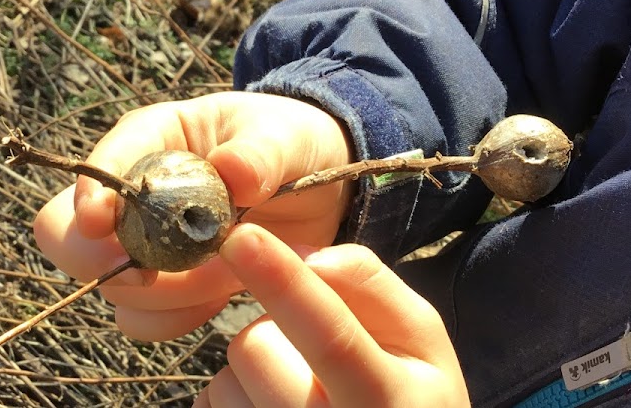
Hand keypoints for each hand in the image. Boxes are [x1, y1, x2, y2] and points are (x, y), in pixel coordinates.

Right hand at [33, 91, 353, 340]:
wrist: (320, 191)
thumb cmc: (292, 144)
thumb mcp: (286, 136)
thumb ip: (261, 153)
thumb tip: (232, 173)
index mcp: (152, 140)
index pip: (99, 164)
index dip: (89, 194)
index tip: (98, 222)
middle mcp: (131, 195)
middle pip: (65, 234)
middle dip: (96, 260)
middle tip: (146, 271)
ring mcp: (142, 245)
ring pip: (109, 286)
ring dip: (160, 293)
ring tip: (226, 272)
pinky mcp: (166, 289)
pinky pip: (144, 319)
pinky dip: (179, 317)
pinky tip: (223, 294)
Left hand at [197, 224, 468, 407]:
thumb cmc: (409, 392)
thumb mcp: (419, 339)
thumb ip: (369, 285)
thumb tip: (307, 257)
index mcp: (388, 400)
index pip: (330, 336)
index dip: (283, 283)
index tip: (242, 238)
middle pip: (257, 348)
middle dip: (270, 330)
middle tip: (306, 352)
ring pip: (226, 380)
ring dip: (252, 371)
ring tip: (296, 390)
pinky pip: (211, 406)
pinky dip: (235, 397)